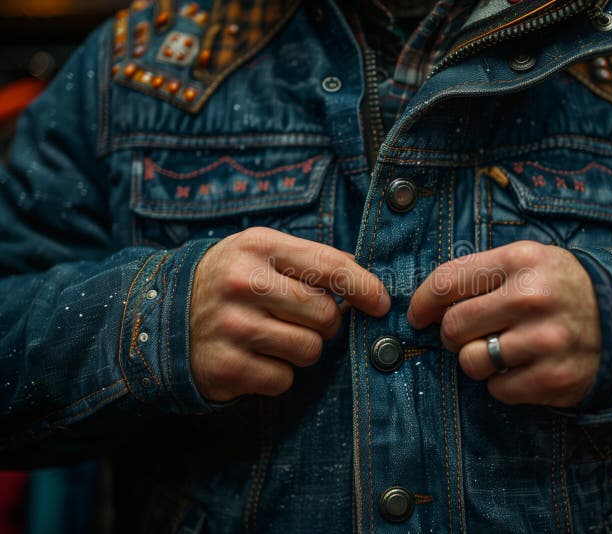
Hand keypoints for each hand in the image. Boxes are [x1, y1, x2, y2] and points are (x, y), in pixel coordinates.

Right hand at [190, 227, 389, 401]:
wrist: (160, 314)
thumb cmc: (230, 281)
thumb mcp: (261, 253)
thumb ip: (310, 263)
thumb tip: (367, 289)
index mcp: (258, 246)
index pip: (328, 266)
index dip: (364, 287)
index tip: (381, 303)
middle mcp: (241, 283)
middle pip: (324, 314)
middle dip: (326, 323)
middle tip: (303, 320)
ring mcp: (230, 326)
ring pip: (309, 350)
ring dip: (302, 350)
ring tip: (274, 337)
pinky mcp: (224, 367)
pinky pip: (284, 380)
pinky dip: (278, 375)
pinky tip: (255, 358)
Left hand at [407, 241, 600, 406]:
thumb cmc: (563, 288)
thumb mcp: (530, 261)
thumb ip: (482, 272)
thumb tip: (428, 300)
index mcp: (520, 261)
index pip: (447, 281)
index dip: (423, 302)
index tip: (418, 315)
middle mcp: (531, 298)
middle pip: (453, 326)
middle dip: (451, 335)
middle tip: (465, 335)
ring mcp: (544, 340)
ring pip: (471, 362)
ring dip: (476, 360)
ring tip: (500, 350)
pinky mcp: (553, 377)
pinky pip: (497, 389)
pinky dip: (501, 382)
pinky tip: (521, 367)